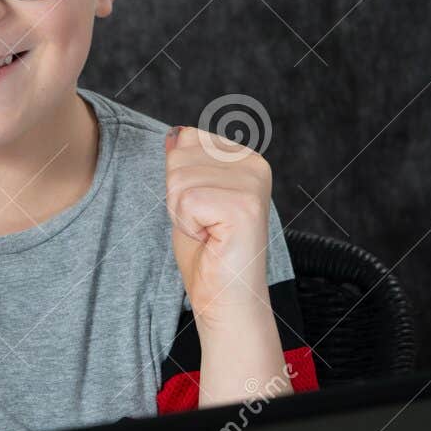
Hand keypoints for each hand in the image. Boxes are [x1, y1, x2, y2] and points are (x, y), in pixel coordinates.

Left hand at [164, 125, 272, 330]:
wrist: (225, 298)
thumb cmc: (208, 253)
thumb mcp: (188, 197)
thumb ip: (185, 163)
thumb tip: (176, 133)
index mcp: (245, 157)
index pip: (186, 139)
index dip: (179, 180)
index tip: (202, 209)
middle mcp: (255, 164)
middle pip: (179, 157)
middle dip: (177, 197)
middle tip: (204, 225)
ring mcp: (252, 183)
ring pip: (178, 179)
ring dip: (181, 214)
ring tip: (208, 232)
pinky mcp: (244, 206)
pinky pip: (185, 200)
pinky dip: (187, 226)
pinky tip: (211, 239)